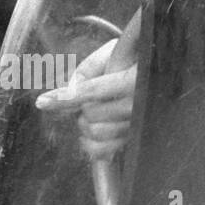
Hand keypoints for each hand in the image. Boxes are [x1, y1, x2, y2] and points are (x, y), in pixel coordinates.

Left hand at [35, 38, 135, 159]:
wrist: (162, 74)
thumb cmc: (134, 58)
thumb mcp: (112, 53)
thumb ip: (89, 68)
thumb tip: (69, 88)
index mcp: (134, 79)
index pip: (91, 91)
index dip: (64, 97)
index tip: (41, 102)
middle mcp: (139, 105)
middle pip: (91, 114)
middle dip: (80, 108)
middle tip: (86, 98)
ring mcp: (139, 125)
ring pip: (96, 133)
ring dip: (85, 124)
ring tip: (93, 111)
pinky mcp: (136, 139)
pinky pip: (105, 151)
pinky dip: (91, 145)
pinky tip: (91, 134)